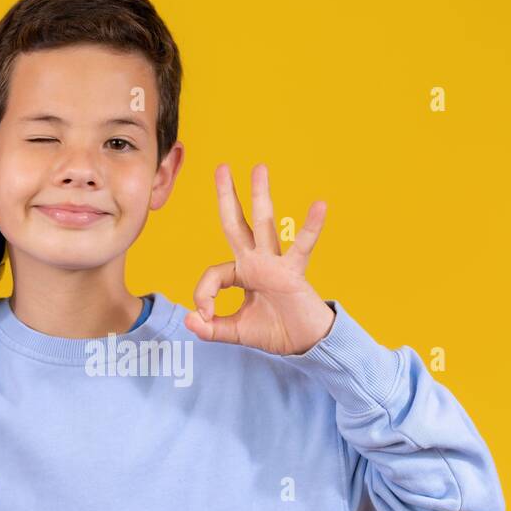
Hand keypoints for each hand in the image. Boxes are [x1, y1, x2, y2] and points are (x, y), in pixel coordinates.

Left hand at [185, 163, 336, 354]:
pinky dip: (311, 227)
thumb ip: (210, 329)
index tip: (205, 315)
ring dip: (260, 196)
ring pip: (264, 224)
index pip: (213, 274)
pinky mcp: (293, 272)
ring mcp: (275, 264)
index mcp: (241, 273)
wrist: (304, 343)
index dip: (203, 294)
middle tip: (221, 167)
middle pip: (236, 224)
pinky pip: (302, 247)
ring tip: (258, 168)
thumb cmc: (273, 331)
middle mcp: (256, 262)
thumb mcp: (234, 332)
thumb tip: (190, 320)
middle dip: (227, 196)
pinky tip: (319, 205)